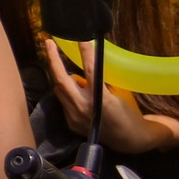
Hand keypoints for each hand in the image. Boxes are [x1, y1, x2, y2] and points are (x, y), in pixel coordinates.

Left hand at [43, 40, 169, 153]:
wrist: (129, 140)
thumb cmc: (129, 113)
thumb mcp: (119, 94)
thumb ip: (100, 82)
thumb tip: (88, 66)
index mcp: (101, 98)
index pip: (91, 69)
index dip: (86, 52)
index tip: (81, 38)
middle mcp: (84, 107)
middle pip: (61, 79)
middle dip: (53, 60)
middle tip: (49, 43)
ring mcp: (75, 116)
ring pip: (59, 89)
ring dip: (60, 77)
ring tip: (62, 66)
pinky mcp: (70, 123)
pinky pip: (63, 101)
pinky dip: (66, 93)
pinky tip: (74, 91)